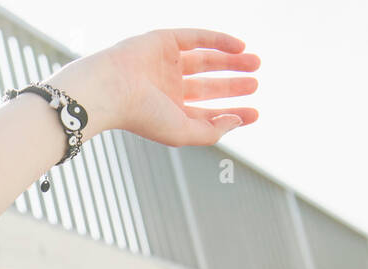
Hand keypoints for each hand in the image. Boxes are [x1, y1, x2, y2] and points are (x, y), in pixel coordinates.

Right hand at [96, 29, 259, 145]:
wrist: (111, 89)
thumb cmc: (143, 117)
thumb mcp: (183, 132)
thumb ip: (211, 131)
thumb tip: (238, 121)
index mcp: (168, 112)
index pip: (205, 112)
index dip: (231, 113)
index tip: (255, 113)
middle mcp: (167, 88)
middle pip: (208, 86)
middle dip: (232, 85)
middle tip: (256, 84)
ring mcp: (165, 63)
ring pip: (206, 61)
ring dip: (231, 61)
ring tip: (255, 63)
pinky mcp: (163, 41)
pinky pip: (196, 38)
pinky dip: (219, 40)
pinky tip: (239, 46)